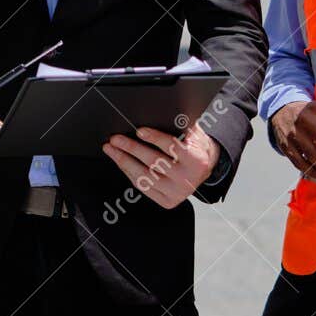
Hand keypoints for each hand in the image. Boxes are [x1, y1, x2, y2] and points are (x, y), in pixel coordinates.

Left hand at [102, 124, 220, 209]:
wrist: (204, 168)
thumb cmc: (194, 147)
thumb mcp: (193, 134)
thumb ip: (180, 125)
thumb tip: (158, 114)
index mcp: (196, 160)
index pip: (172, 147)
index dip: (155, 138)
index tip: (139, 130)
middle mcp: (187, 179)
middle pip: (154, 161)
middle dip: (131, 148)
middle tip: (116, 139)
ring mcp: (177, 192)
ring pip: (144, 176)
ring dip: (124, 161)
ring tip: (112, 149)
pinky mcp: (167, 201)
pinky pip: (143, 187)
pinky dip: (129, 173)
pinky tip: (121, 162)